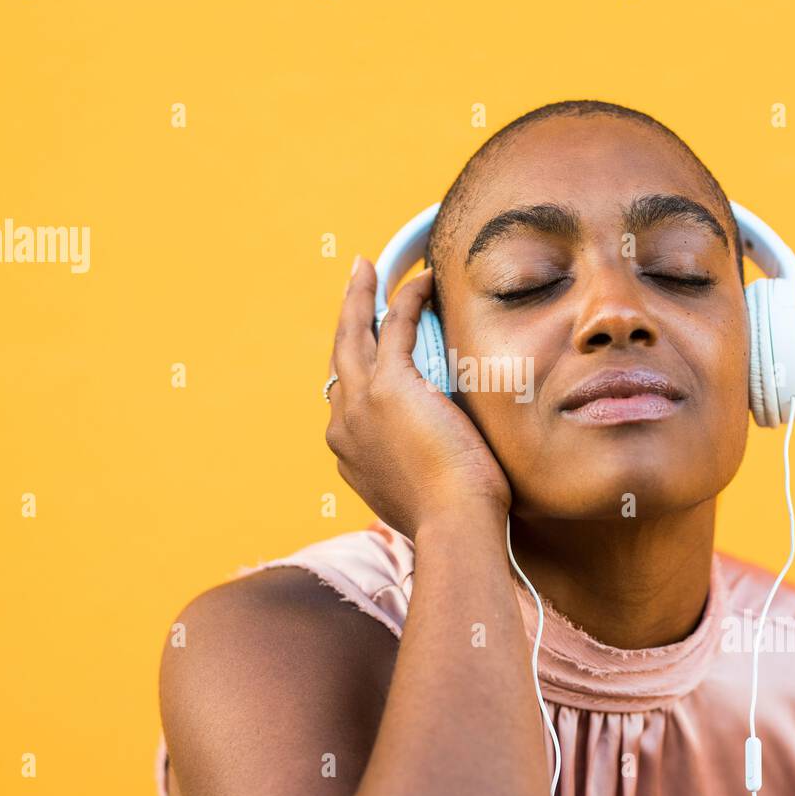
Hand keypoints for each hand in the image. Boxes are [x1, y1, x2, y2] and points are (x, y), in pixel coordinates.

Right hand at [324, 256, 511, 538]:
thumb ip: (418, 466)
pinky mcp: (388, 386)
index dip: (357, 364)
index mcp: (349, 452)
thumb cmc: (454, 519)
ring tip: (366, 269)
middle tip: (354, 285)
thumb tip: (441, 456)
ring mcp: (360, 404)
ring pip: (354, 334)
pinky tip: (423, 281)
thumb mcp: (422, 491)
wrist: (454, 526)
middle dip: (346, 318)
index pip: (347, 396)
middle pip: (340, 357)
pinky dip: (406, 299)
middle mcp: (342, 425)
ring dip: (360, 297)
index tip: (370, 347)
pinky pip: (393, 325)